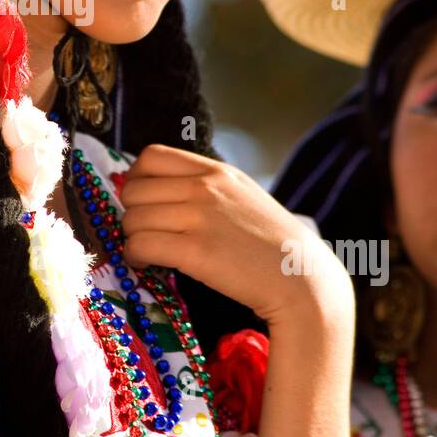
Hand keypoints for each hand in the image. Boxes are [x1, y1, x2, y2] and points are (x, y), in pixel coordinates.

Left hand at [119, 144, 352, 324]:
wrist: (304, 280)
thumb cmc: (275, 246)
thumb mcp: (243, 197)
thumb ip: (207, 188)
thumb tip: (160, 192)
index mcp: (217, 171)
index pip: (151, 156)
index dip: (137, 180)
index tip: (144, 203)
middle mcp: (205, 187)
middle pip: (133, 190)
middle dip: (132, 214)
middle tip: (146, 233)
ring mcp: (199, 217)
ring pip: (132, 219)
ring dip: (132, 238)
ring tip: (148, 253)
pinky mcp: (195, 251)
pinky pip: (139, 245)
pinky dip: (134, 257)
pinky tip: (147, 265)